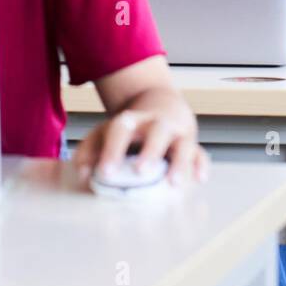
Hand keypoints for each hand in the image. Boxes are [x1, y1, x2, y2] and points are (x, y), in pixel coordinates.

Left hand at [73, 88, 208, 186]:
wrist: (162, 102)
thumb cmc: (129, 127)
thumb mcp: (106, 131)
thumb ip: (89, 151)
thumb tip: (84, 175)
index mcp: (131, 120)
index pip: (120, 130)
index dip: (112, 150)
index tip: (105, 172)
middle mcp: (156, 124)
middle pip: (156, 131)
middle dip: (150, 151)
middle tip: (140, 172)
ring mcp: (177, 132)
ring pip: (182, 143)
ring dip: (179, 162)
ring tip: (173, 183)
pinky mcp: (191, 143)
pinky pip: (200, 153)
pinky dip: (201, 165)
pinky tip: (199, 178)